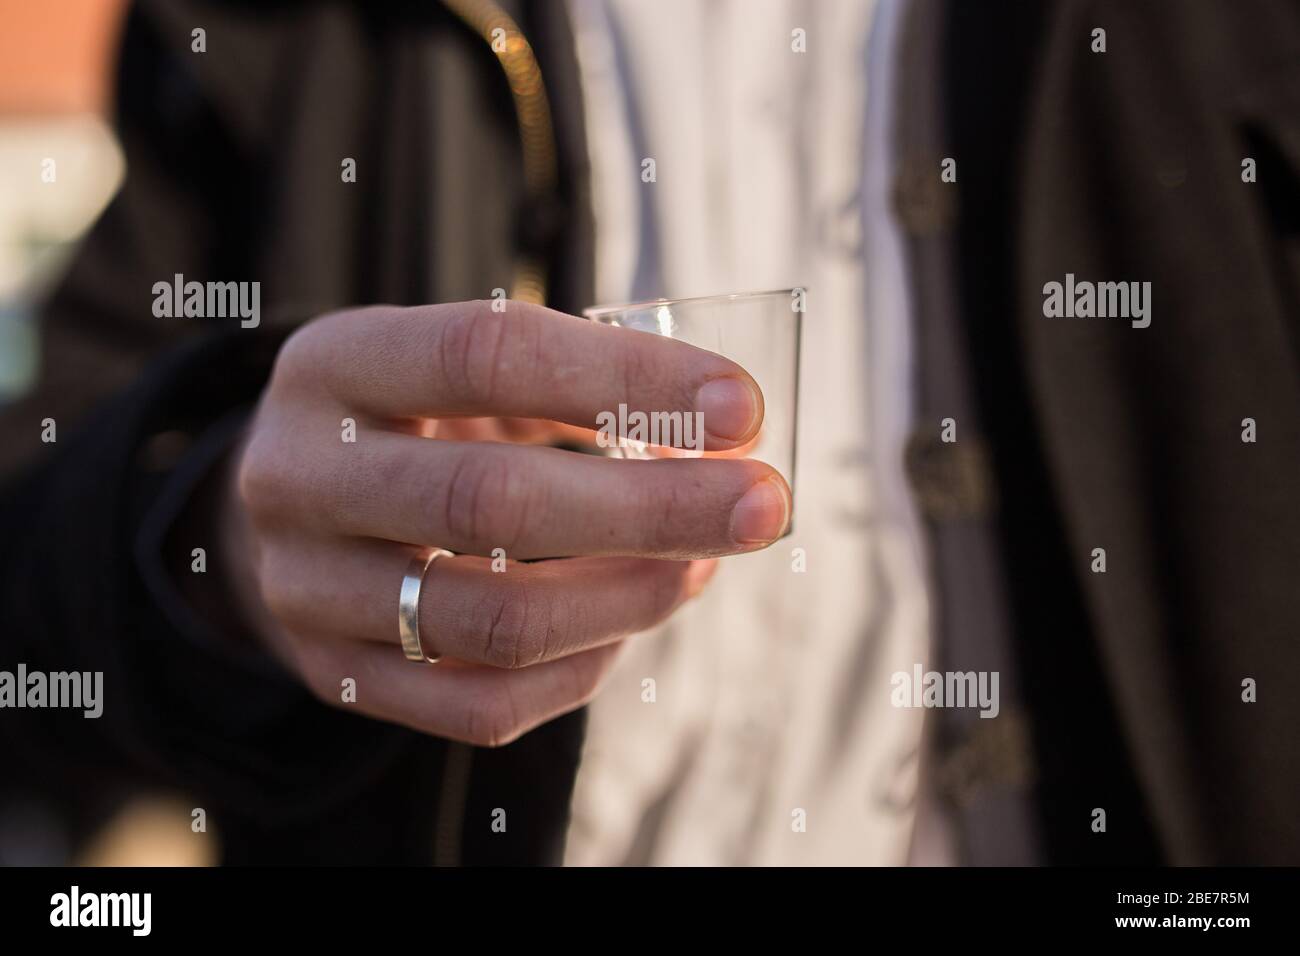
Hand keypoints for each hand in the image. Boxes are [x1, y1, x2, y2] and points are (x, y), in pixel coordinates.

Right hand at [219, 301, 790, 745]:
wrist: (282, 514)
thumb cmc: (409, 424)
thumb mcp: (457, 372)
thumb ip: (571, 389)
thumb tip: (719, 443)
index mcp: (335, 364)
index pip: (489, 354)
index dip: (626, 378)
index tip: (741, 408)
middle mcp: (301, 475)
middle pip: (492, 501)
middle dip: (654, 508)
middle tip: (761, 504)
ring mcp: (308, 589)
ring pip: (496, 620)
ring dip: (630, 596)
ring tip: (702, 565)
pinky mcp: (337, 675)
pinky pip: (482, 704)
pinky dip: (583, 669)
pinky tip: (629, 622)